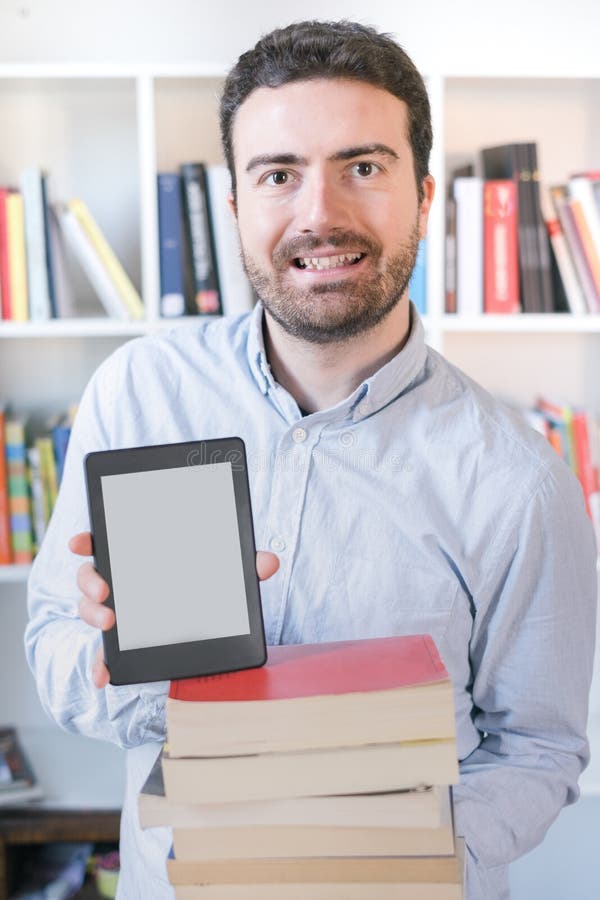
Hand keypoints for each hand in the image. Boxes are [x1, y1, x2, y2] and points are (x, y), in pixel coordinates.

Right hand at [69, 532, 279, 689]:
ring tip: (109, 622)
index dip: (89, 540)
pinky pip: (103, 652)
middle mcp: (120, 583)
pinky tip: (102, 677)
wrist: (200, 624)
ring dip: (92, 615)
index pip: (106, 542)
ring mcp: (116, 612)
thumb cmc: (203, 586)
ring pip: (90, 609)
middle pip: (91, 575)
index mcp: (137, 558)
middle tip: (104, 590)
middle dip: (90, 581)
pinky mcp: (121, 643)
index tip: (80, 542)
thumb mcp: (224, 576)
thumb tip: (269, 562)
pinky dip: (99, 665)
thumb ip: (243, 567)